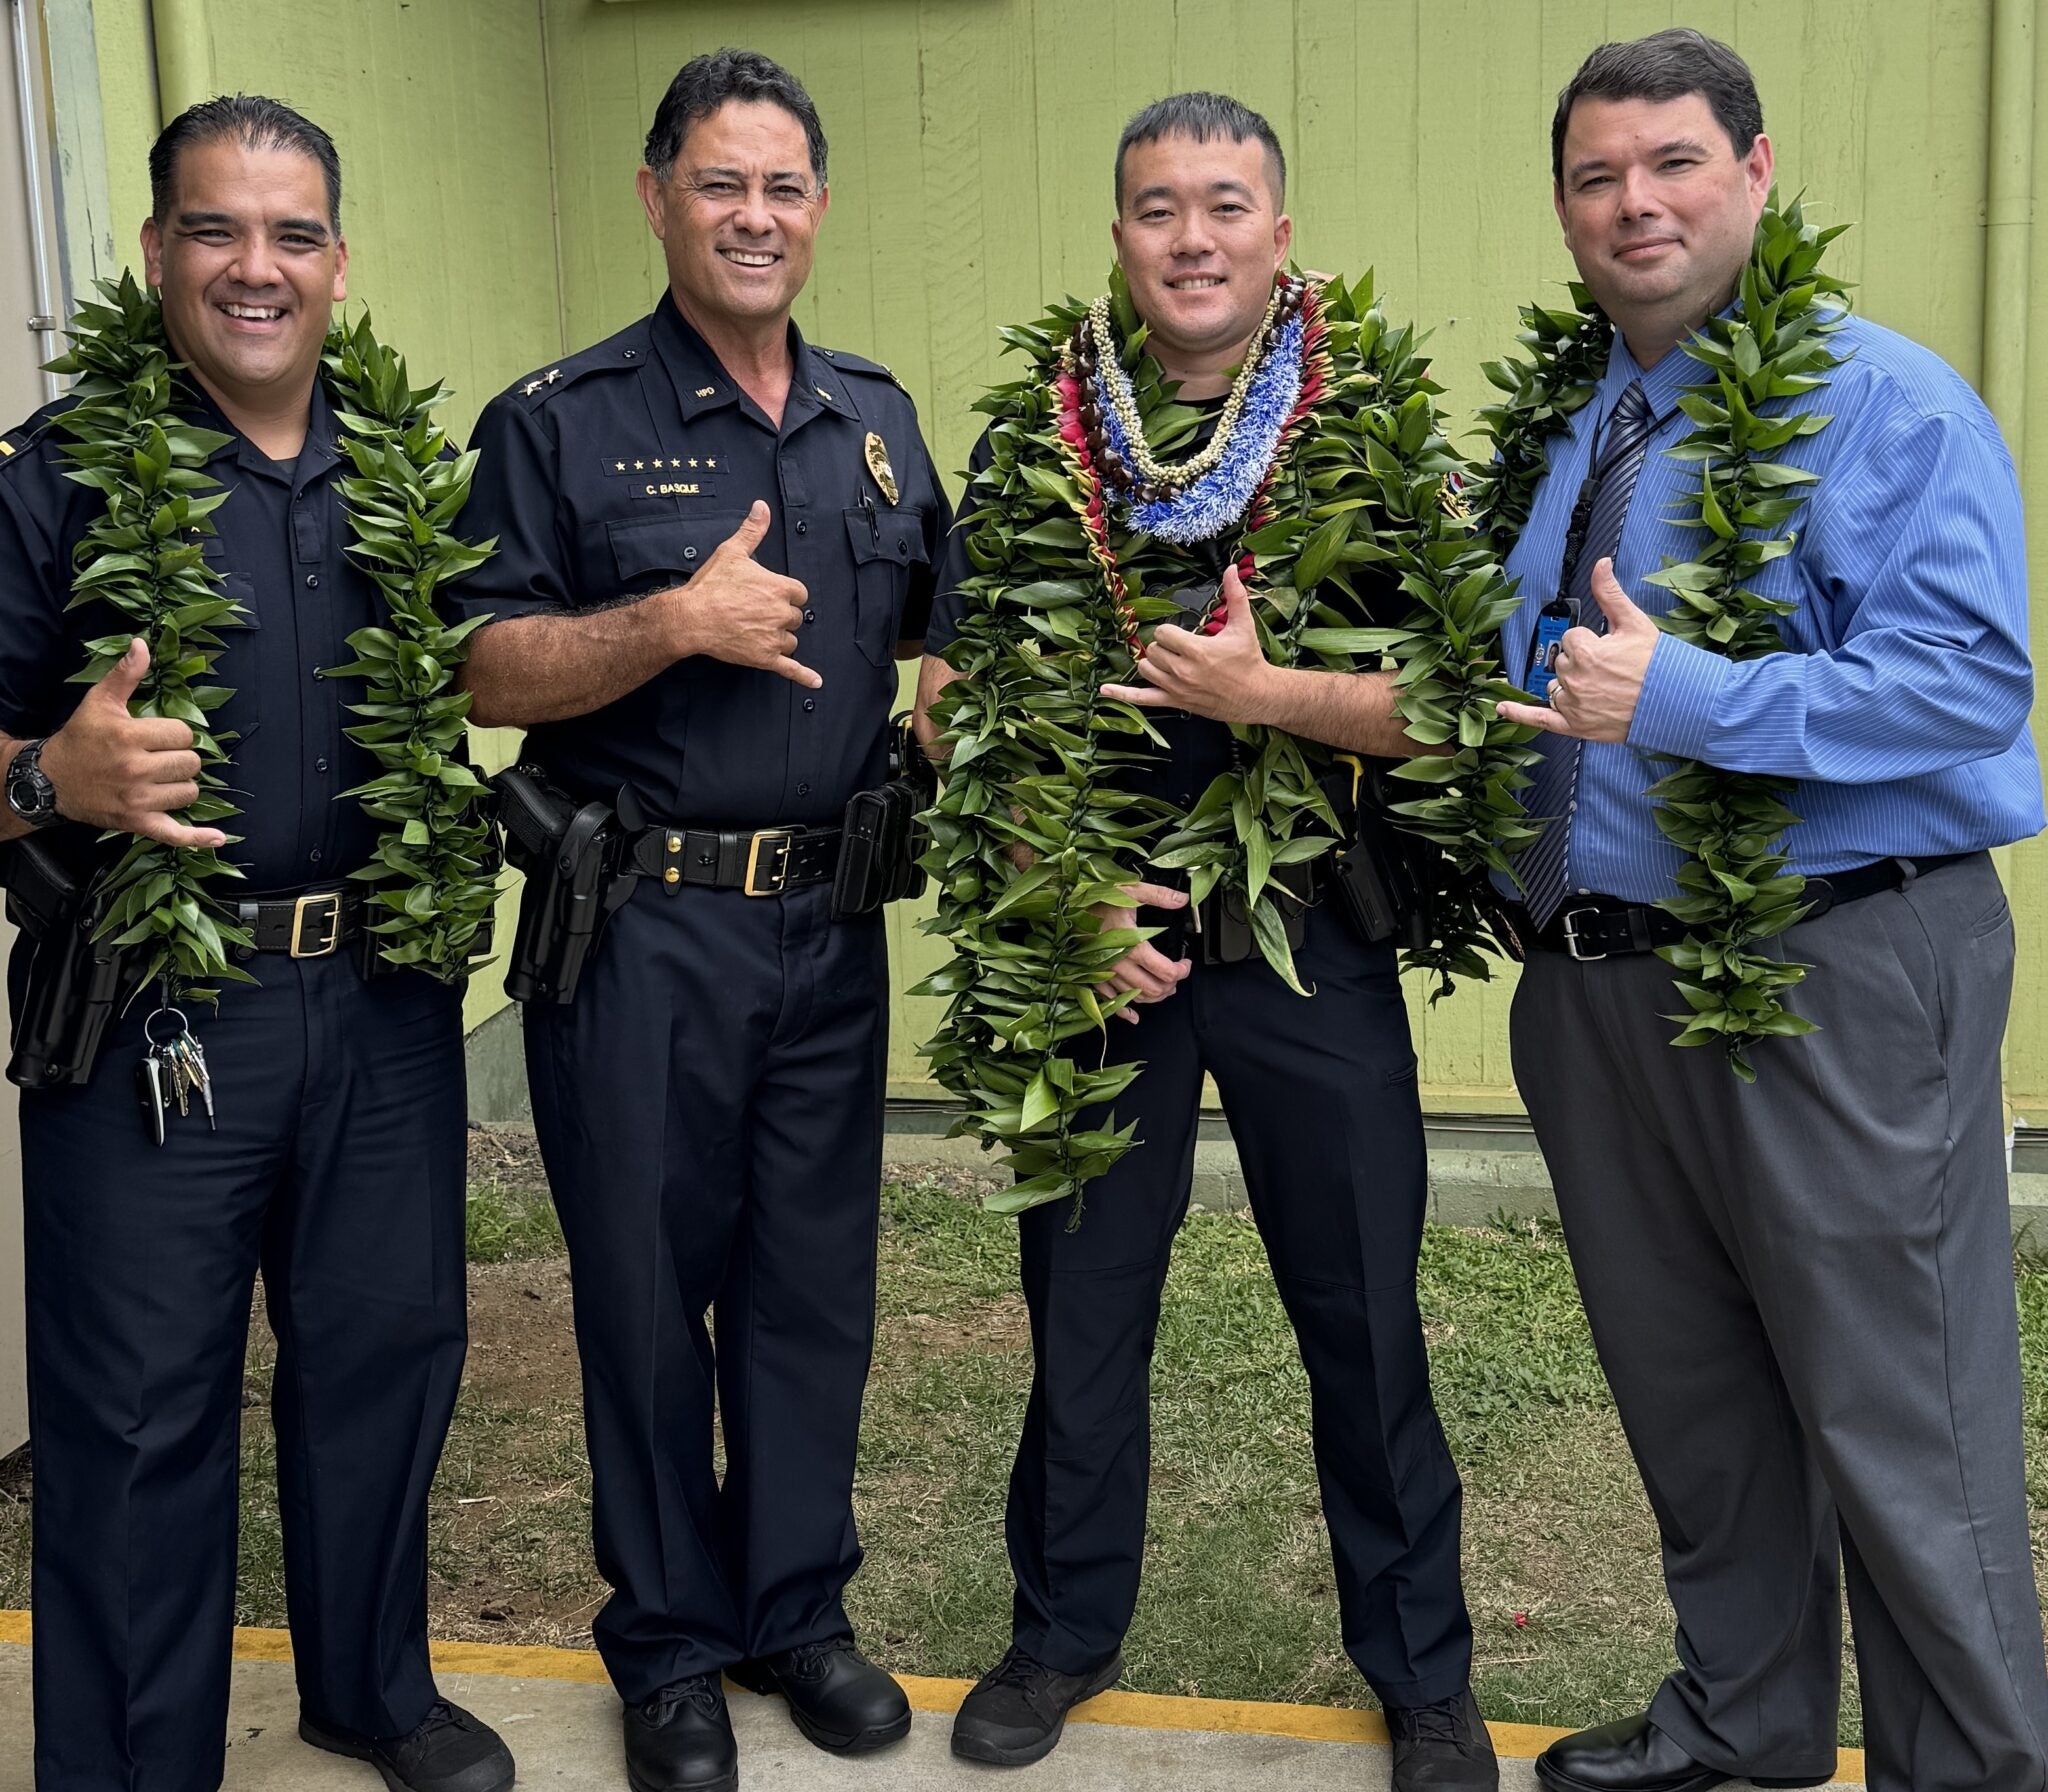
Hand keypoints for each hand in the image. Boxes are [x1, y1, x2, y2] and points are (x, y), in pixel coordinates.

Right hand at [36, 640, 222, 847]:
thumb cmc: (80, 738)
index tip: (158, 735)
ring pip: (189, 792)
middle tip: (157, 757)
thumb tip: (142, 645)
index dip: (176, 734)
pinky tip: (218, 839)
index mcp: (129, 737)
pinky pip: (176, 834)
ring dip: (180, 785)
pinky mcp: (138, 823)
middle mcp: (136, 770)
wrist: (51, 780)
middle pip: (191, 763)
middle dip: (180, 758)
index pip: (185, 734)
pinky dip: (197, 838)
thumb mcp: (99, 702)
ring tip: (158, 779)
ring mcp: (138, 800)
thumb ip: (125, 675)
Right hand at [669, 500, 820, 688]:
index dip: (785, 595)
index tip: (769, 596)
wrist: (691, 618)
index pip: (799, 593)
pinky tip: (816, 682)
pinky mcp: (765, 658)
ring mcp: (774, 638)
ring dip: (779, 638)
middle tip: (755, 613)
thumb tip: (761, 507)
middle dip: (780, 616)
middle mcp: (781, 613)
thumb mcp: (732, 552)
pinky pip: (790, 668)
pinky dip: (804, 675)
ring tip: (755, 632)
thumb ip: (752, 531)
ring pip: (790, 640)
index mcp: (779, 588)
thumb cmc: (710, 586)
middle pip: (795, 617)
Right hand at [1093, 880, 1189, 1023]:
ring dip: (1153, 997)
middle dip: (1170, 986)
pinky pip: (1110, 1000)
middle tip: (1176, 976)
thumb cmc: (1096, 899)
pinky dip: (1124, 1010)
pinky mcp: (1094, 976)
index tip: (1185, 964)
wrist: (1066, 907)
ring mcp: (1106, 972)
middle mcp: (1119, 963)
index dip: (1182, 971)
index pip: (1166, 971)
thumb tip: (1182, 899)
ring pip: (1135, 997)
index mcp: (1132, 945)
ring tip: (1162, 987)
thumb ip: (1159, 896)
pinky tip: (1133, 1015)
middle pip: (1153, 989)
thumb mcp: (1130, 891)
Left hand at [1101, 565, 1275, 722]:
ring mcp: (1177, 689)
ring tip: (1168, 660)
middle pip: (1153, 650)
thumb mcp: (1243, 626)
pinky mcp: (1175, 702)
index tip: (1181, 634)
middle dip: (1164, 645)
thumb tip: (1231, 569)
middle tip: (1180, 648)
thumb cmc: (1248, 661)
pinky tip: (1106, 690)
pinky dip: (1122, 694)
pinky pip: (1142, 699)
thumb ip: (1235, 595)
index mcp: (1197, 651)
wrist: (1256, 695)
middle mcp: (1183, 671)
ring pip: (1145, 669)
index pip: (1163, 633)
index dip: (1169, 631)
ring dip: (1152, 662)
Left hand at [1495, 559, 1655, 740]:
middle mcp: (1575, 679)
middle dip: (1580, 663)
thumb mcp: (1633, 622)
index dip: (1589, 642)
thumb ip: (1609, 593)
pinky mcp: (1573, 726)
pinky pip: (1538, 719)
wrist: (1674, 703)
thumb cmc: (1656, 665)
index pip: (1570, 639)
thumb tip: (1600, 564)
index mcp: (1585, 652)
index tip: (1607, 649)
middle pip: (1561, 663)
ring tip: (1599, 688)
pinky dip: (1519, 714)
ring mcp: (1572, 705)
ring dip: (1568, 686)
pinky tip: (1502, 708)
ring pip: (1554, 687)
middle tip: (1609, 670)